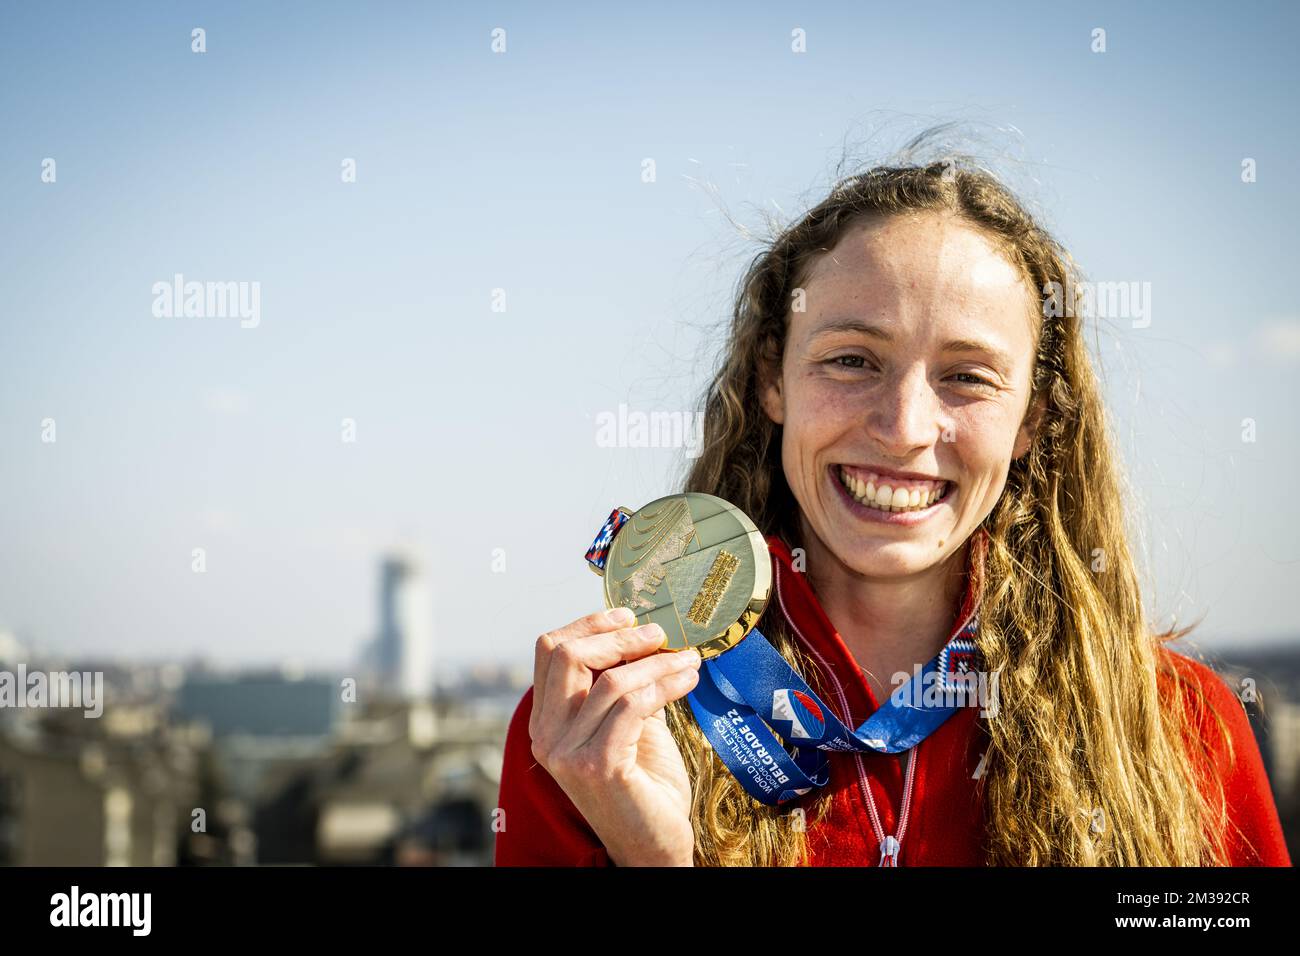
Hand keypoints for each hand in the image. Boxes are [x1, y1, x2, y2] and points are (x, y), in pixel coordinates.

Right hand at [529, 607, 702, 865]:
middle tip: (660, 634)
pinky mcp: (598, 766)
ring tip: (689, 660)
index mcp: (546, 720)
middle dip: (618, 635)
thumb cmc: (645, 784)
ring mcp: (567, 752)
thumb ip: (621, 684)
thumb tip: (643, 634)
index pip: (550, 650)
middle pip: (566, 655)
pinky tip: (688, 680)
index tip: (629, 616)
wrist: (654, 846)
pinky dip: (665, 684)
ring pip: (609, 679)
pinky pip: (632, 705)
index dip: (590, 624)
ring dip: (657, 661)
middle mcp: (546, 735)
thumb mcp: (626, 723)